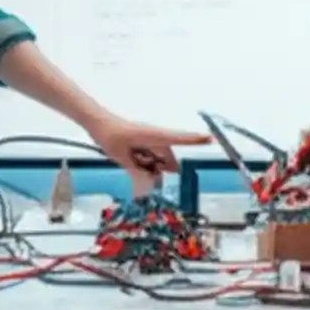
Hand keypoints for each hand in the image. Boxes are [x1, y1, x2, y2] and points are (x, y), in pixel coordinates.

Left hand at [84, 113, 210, 192]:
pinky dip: (145, 164)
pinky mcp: (145, 144)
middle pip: (168, 159)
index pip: (179, 137)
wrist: (97, 122)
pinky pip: (151, 159)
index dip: (195, 139)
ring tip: (131, 161)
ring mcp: (150, 140)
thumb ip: (137, 172)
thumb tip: (151, 186)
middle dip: (159, 169)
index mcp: (153, 135)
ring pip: (159, 161)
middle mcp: (155, 137)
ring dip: (149, 167)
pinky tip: (131, 160)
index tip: (211, 139)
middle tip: (140, 166)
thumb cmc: (110, 135)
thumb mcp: (121, 157)